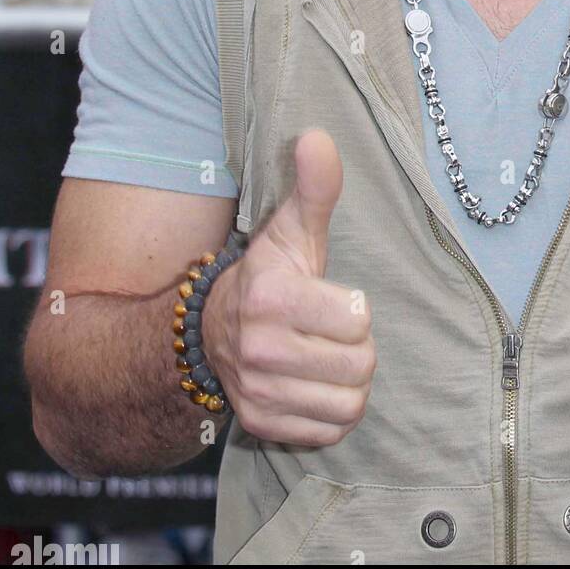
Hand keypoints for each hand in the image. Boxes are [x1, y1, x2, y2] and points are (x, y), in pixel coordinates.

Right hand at [203, 129, 375, 447]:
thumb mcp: (291, 230)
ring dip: (348, 384)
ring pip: (350, 404)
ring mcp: (258, 392)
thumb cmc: (268, 275)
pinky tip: (315, 386)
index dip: (356, 309)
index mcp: (271, 297)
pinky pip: (330, 432)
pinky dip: (332, 413)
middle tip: (334, 333)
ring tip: (327, 359)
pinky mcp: (262, 425)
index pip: (358, 319)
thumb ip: (314, 186)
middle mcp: (259, 349)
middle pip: (361, 365)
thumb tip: (319, 136)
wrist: (208, 333)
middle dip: (357, 348)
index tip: (334, 300)